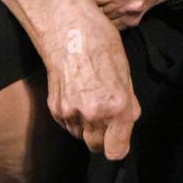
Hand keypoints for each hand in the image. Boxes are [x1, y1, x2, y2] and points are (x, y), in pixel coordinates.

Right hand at [42, 0, 141, 157]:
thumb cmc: (102, 46)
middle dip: (102, 138)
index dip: (118, 146)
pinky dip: (72, 116)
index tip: (118, 140)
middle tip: (104, 118)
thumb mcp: (126, 75)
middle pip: (96, 147)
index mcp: (117, 106)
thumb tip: (125, 124)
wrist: (69, 30)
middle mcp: (93, 114)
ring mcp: (71, 113)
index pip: (116, 151)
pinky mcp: (55, 109)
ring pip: (80, 136)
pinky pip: (67, 125)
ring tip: (88, 99)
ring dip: (85, 126)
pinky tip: (75, 95)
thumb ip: (127, 106)